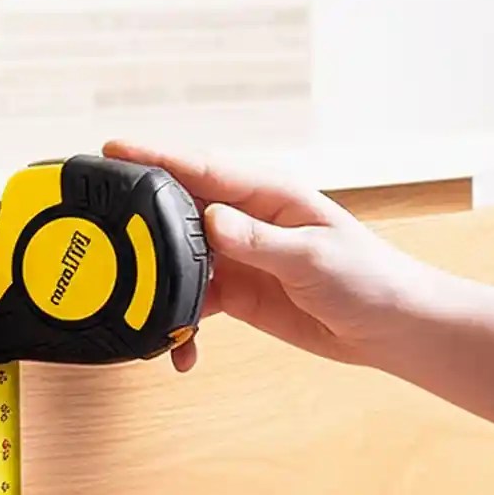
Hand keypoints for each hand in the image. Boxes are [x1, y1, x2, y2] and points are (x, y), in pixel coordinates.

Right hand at [103, 140, 444, 369]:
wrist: (391, 327)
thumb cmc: (369, 278)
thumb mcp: (314, 256)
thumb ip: (259, 241)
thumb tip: (212, 221)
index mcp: (269, 194)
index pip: (202, 169)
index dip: (155, 158)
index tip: (114, 150)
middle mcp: (247, 219)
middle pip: (179, 210)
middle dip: (141, 218)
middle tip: (103, 228)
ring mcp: (238, 256)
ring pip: (179, 259)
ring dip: (158, 281)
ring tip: (136, 299)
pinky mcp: (237, 292)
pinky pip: (194, 302)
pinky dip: (181, 322)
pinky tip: (178, 344)